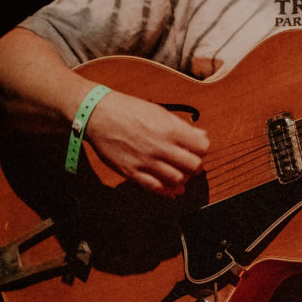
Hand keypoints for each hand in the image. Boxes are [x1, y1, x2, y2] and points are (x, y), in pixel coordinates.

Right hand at [83, 91, 209, 195]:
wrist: (98, 115)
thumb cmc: (129, 110)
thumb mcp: (159, 112)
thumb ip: (182, 126)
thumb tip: (202, 135)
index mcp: (170, 129)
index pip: (202, 147)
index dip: (202, 149)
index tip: (197, 149)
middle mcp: (160, 147)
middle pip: (193, 166)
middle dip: (196, 166)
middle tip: (190, 164)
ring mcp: (146, 161)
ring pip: (177, 180)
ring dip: (182, 179)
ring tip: (179, 174)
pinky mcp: (132, 172)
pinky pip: (155, 188)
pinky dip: (166, 191)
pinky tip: (170, 189)